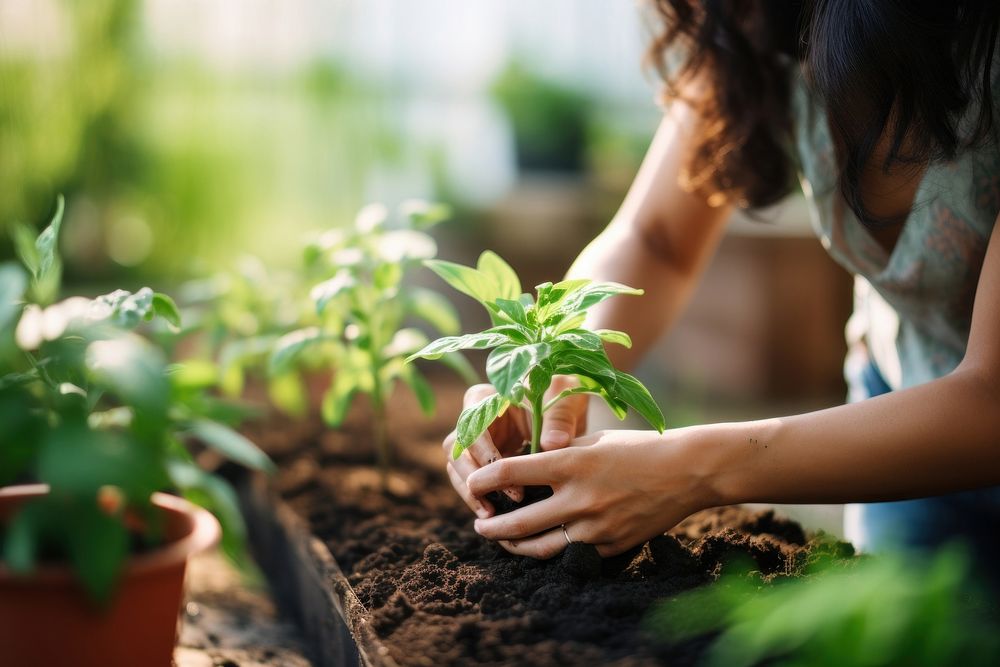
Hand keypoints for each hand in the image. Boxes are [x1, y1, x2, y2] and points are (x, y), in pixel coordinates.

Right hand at [443, 375, 587, 518]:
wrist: (563, 411)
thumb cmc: (559, 396)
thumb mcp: (564, 399)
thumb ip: (559, 418)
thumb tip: (552, 444)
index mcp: (484, 400)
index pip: (471, 427)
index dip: (484, 453)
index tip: (508, 475)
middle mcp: (472, 422)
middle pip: (455, 451)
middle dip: (472, 479)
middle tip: (495, 502)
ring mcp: (474, 445)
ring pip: (456, 471)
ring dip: (471, 494)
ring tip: (491, 516)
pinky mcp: (482, 465)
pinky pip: (472, 483)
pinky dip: (480, 499)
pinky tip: (496, 517)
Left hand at [466, 428, 710, 557]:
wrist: (685, 472)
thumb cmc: (636, 448)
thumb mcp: (592, 441)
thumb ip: (558, 455)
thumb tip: (523, 468)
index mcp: (571, 463)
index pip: (512, 472)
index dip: (484, 480)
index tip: (472, 483)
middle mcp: (580, 497)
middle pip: (518, 522)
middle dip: (491, 527)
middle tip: (479, 526)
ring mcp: (596, 526)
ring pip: (541, 548)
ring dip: (514, 547)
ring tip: (502, 542)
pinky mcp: (610, 546)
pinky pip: (572, 555)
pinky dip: (552, 551)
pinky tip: (541, 547)